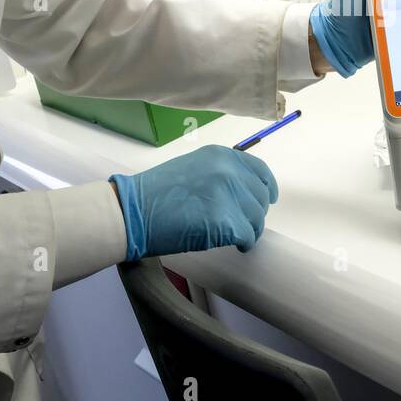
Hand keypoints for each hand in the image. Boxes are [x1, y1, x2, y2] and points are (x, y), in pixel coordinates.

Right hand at [110, 145, 278, 259]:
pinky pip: (247, 236)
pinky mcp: (225, 220)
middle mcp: (228, 170)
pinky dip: (243, 243)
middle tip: (239, 225)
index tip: (268, 199)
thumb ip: (219, 175)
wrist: (132, 212)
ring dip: (248, 230)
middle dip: (253, 214)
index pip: (259, 171)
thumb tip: (243, 193)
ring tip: (233, 237)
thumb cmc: (156, 195)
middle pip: (260, 198)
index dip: (266, 188)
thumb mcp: (193, 169)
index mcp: (220, 155)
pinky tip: (233, 245)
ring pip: (256, 218)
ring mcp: (227, 194)